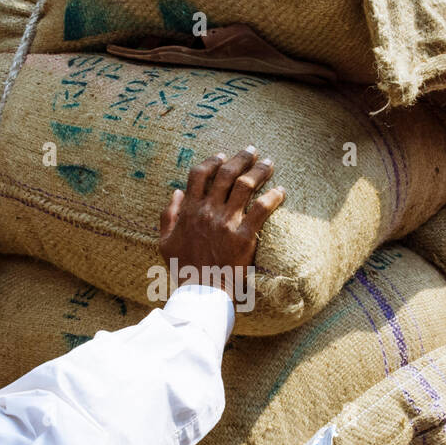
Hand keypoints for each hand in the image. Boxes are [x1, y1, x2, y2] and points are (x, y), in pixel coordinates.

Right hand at [158, 147, 284, 299]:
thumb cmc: (182, 270)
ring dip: (259, 170)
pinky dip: (273, 196)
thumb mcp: (164, 242)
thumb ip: (168, 215)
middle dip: (241, 158)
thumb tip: (176, 192)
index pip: (199, 174)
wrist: (200, 294)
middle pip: (226, 174)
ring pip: (245, 185)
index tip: (223, 156)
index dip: (212, 161)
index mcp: (189, 211)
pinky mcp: (244, 237)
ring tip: (269, 163)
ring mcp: (226, 223)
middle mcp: (207, 212)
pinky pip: (262, 209)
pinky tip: (281, 191)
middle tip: (252, 150)